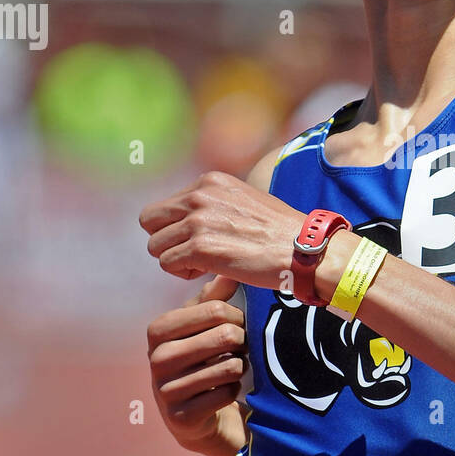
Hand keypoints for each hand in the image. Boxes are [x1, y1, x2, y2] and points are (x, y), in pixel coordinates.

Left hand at [139, 170, 304, 286]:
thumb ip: (216, 203)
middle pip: (150, 222)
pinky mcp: (200, 248)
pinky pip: (168, 264)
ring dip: (176, 260)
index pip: (166, 206)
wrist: (303, 248)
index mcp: (209, 181)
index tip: (201, 239)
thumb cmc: (280, 232)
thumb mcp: (246, 199)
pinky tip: (208, 272)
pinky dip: (183, 274)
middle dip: (167, 240)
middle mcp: (200, 196)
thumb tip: (192, 219)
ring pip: (156, 246)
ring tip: (203, 265)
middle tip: (191, 254)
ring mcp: (198, 222)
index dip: (177, 227)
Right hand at [146, 273, 249, 455]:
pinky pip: (227, 394)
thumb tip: (229, 270)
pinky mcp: (181, 417)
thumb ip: (212, 298)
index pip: (215, 309)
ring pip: (230, 366)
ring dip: (240, 367)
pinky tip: (223, 391)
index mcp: (158, 329)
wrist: (192, 414)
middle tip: (240, 348)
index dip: (237, 316)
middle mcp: (157, 358)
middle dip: (242, 342)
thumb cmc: (198, 359)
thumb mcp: (199, 326)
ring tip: (232, 367)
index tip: (239, 324)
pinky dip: (233, 391)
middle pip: (225, 336)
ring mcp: (166, 390)